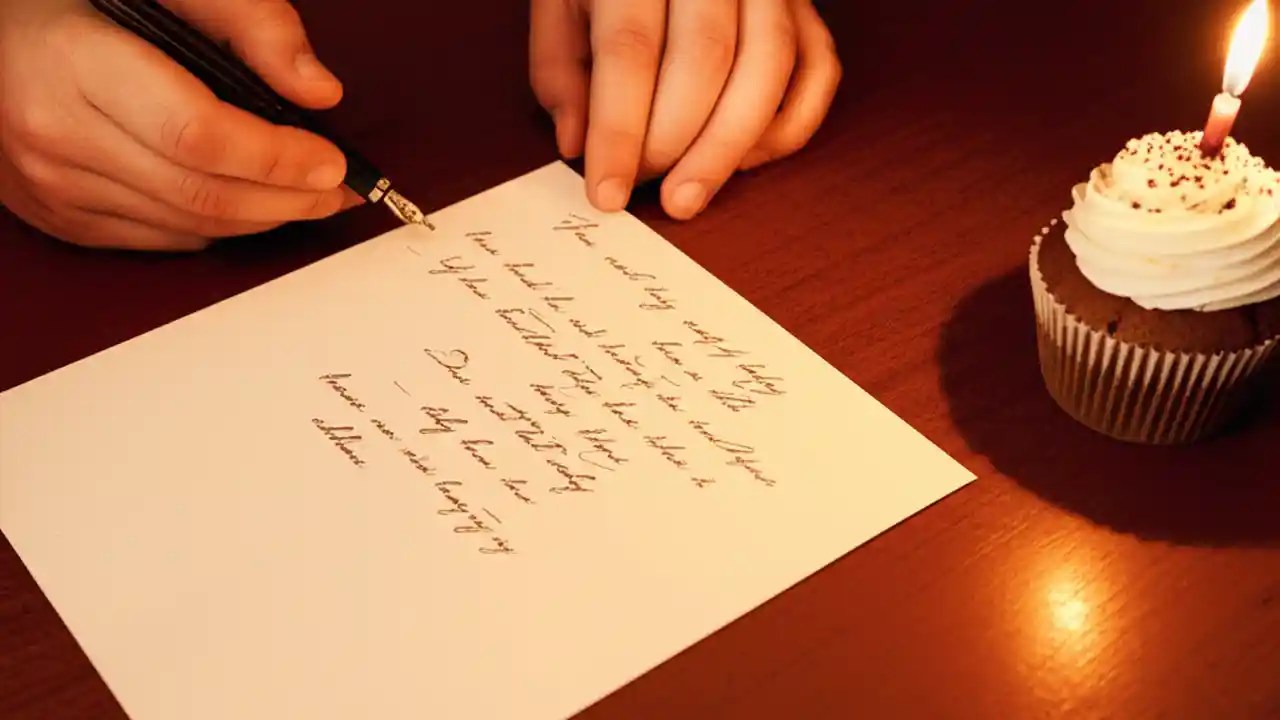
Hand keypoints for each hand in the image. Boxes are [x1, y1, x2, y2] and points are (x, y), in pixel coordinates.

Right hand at [0, 0, 353, 250]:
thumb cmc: (72, 3)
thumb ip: (249, 21)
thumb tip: (318, 91)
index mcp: (74, 63)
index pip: (198, 135)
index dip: (277, 157)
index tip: (333, 159)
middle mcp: (54, 134)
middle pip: (201, 193)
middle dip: (288, 199)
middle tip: (338, 188)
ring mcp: (51, 186)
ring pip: (188, 226)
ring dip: (263, 218)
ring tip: (309, 196)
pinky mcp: (60, 219)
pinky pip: (161, 240)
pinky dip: (217, 227)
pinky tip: (247, 203)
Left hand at [529, 0, 840, 219]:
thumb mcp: (557, 4)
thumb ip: (559, 68)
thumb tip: (576, 142)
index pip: (630, 49)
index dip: (618, 131)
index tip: (606, 194)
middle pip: (705, 60)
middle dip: (673, 144)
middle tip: (644, 192)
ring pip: (768, 68)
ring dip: (728, 149)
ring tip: (687, 197)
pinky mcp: (805, 8)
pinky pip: (816, 71)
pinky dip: (785, 128)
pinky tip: (741, 161)